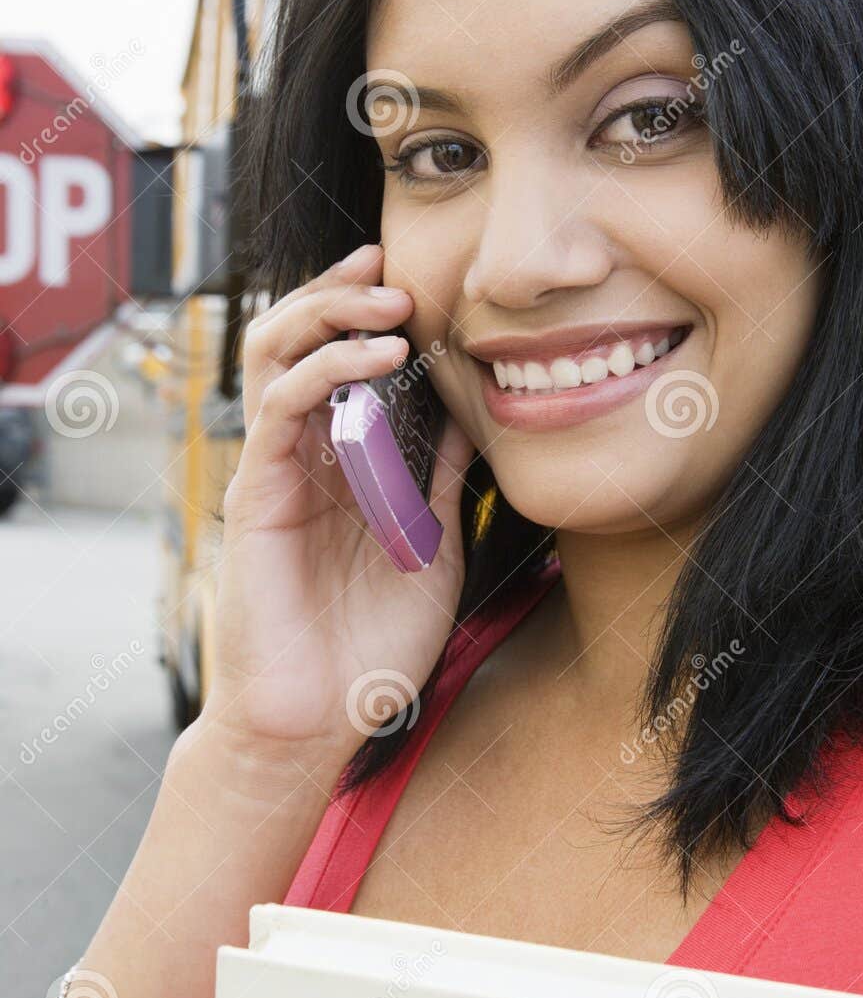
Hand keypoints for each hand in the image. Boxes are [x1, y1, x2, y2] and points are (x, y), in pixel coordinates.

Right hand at [206, 241, 475, 760]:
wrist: (318, 721)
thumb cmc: (370, 650)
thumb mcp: (431, 552)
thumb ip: (440, 484)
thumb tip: (471, 419)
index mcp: (339, 467)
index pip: (339, 365)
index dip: (367, 317)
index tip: (420, 285)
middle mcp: (301, 458)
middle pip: (299, 343)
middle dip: (342, 296)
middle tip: (394, 275)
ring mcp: (275, 472)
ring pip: (276, 356)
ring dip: (329, 315)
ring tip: (388, 303)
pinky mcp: (256, 494)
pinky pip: (278, 409)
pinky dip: (323, 368)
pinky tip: (378, 358)